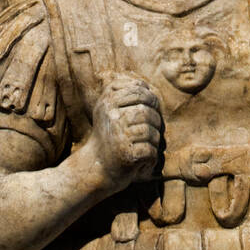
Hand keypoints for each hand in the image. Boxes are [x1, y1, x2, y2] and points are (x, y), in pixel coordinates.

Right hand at [83, 74, 162, 190]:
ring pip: (151, 132)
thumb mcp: (109, 108)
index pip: (139, 91)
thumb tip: (143, 83)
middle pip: (147, 112)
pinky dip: (150, 157)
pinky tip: (140, 159)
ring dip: (153, 141)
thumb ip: (123, 92)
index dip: (150, 98)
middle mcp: (111, 117)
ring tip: (143, 145)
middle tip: (148, 131)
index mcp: (108, 102)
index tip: (150, 108)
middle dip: (154, 121)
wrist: (94, 167)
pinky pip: (150, 151)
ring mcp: (118, 136)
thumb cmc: (109, 135)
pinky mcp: (126, 155)